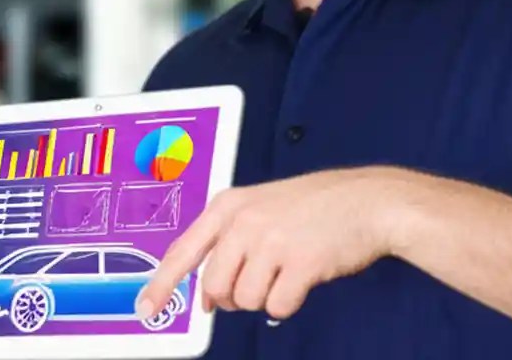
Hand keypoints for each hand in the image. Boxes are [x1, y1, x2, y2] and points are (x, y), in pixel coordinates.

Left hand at [134, 167, 408, 321]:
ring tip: (286, 270)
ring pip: (244, 300)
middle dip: (232, 296)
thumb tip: (206, 297)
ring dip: (265, 296)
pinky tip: (303, 278)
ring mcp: (271, 241)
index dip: (160, 284)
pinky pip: (277, 307)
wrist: (367, 202)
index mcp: (227, 206)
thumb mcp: (259, 210)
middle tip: (260, 279)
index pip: (182, 251)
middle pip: (214, 286)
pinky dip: (288, 303)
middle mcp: (243, 222)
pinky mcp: (300, 263)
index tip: (144, 308)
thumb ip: (227, 245)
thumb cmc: (313, 207)